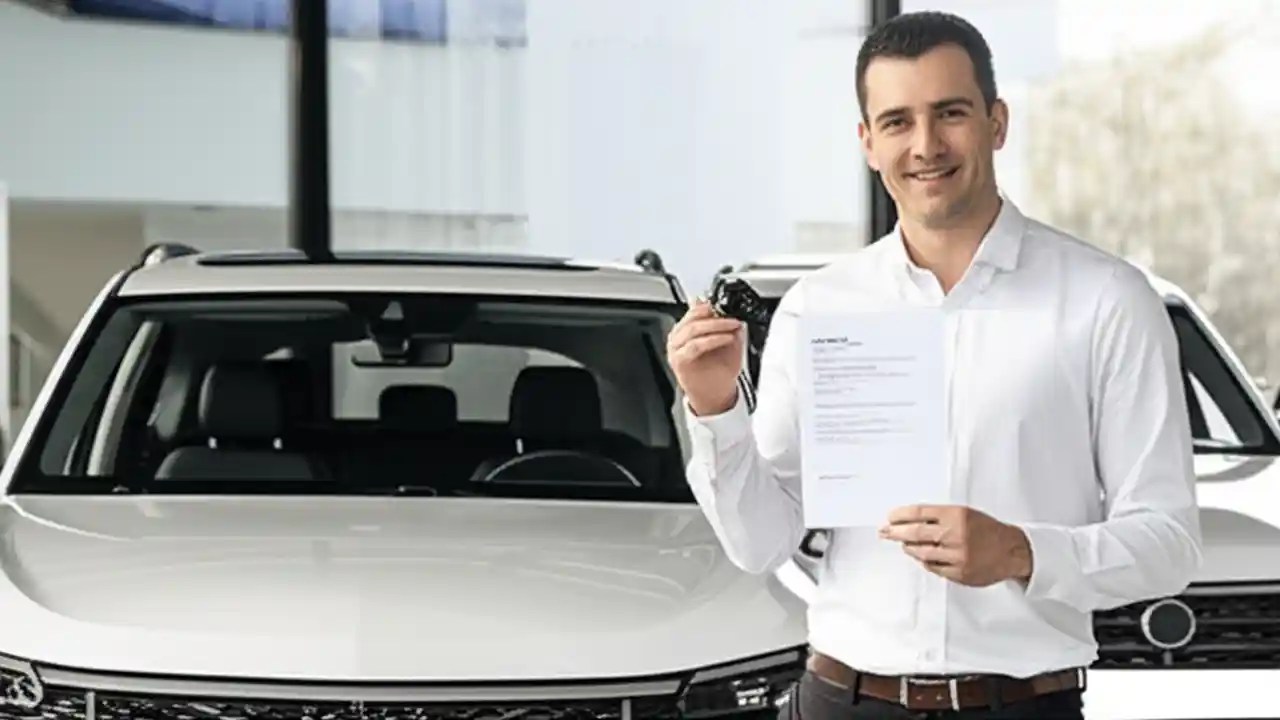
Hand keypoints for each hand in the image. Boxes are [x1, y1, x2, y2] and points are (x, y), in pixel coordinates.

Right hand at [666, 299, 745, 415]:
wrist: (715, 395)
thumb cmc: (718, 370)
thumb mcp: (727, 341)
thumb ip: (726, 325)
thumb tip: (728, 309)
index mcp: (686, 330)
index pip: (694, 310)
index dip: (711, 306)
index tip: (727, 307)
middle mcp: (678, 338)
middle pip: (693, 318)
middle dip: (716, 316)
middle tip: (732, 317)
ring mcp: (676, 349)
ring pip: (693, 329)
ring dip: (716, 326)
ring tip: (732, 326)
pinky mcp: (679, 361)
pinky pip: (695, 346)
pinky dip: (712, 340)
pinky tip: (726, 338)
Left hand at [878, 504, 1032, 586]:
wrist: (1012, 550)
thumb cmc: (987, 530)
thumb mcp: (965, 514)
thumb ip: (939, 517)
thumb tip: (908, 520)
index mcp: (956, 515)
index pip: (919, 513)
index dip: (900, 515)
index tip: (890, 517)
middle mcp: (956, 534)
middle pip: (915, 533)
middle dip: (895, 532)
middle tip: (884, 532)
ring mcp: (957, 556)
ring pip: (922, 552)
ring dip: (909, 548)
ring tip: (904, 544)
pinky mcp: (959, 573)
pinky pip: (933, 567)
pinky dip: (925, 561)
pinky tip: (922, 556)